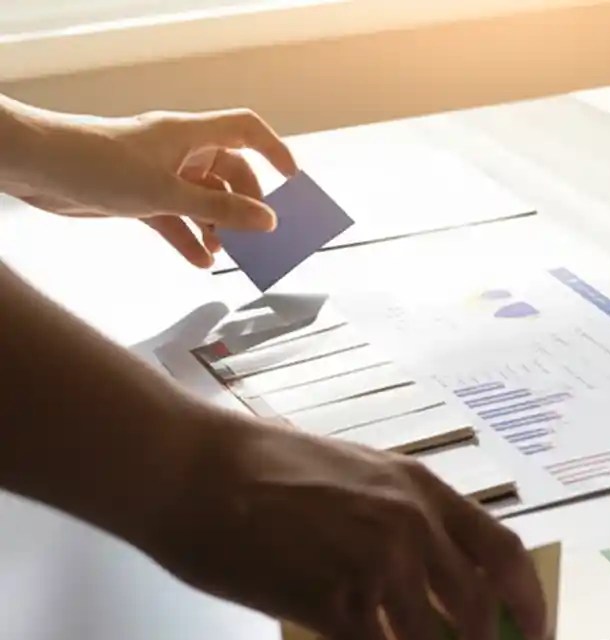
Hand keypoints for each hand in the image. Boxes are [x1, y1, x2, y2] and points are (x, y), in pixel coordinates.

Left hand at [1, 102, 297, 267]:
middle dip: (245, 203)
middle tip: (257, 231)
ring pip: (203, 200)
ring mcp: (160, 175)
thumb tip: (266, 220)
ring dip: (217, 226)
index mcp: (191, 135)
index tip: (291, 179)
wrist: (39, 168)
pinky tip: (200, 260)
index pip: (246, 130)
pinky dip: (190, 239)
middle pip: (229, 173)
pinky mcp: (140, 198)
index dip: (273, 150)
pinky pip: (177, 220)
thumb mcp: (169, 192)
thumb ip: (220, 209)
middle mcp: (180, 152)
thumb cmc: (99, 164)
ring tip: (227, 251)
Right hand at [140, 411, 545, 639]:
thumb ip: (396, 514)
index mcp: (422, 490)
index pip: (504, 552)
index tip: (534, 633)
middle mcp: (413, 524)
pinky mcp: (330, 599)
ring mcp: (376, 562)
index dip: (528, 602)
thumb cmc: (259, 468)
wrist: (192, 470)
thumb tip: (421, 568)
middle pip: (476, 613)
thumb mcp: (356, 473)